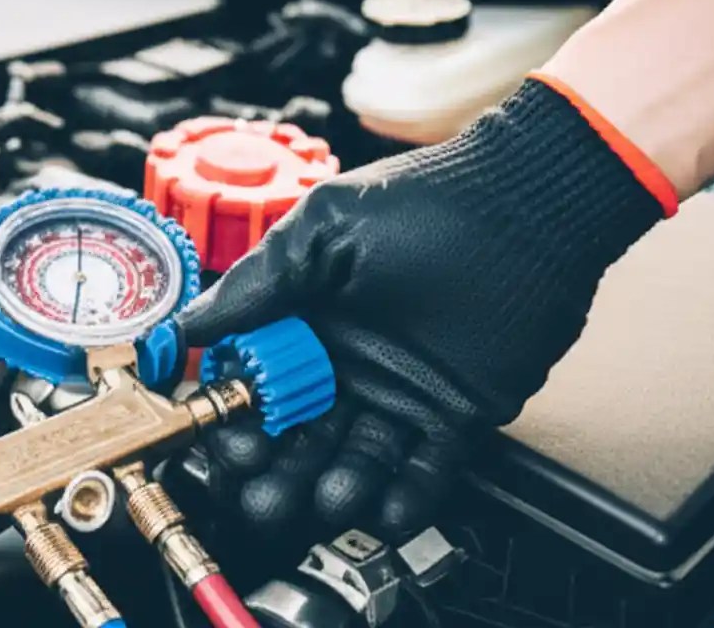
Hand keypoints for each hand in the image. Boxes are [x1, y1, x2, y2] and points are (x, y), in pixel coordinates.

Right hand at [178, 81, 663, 542]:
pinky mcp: (454, 416)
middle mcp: (343, 366)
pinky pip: (425, 471)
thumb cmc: (424, 202)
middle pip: (295, 438)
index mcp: (304, 325)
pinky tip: (387, 511)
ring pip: (353, 462)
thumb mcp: (325, 228)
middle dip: (275, 472)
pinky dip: (408, 498)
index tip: (224, 438)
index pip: (252, 385)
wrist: (525, 207)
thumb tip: (187, 327)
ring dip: (335, 489)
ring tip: (328, 499)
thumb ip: (258, 281)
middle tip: (261, 493)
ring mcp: (397, 394)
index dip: (232, 417)